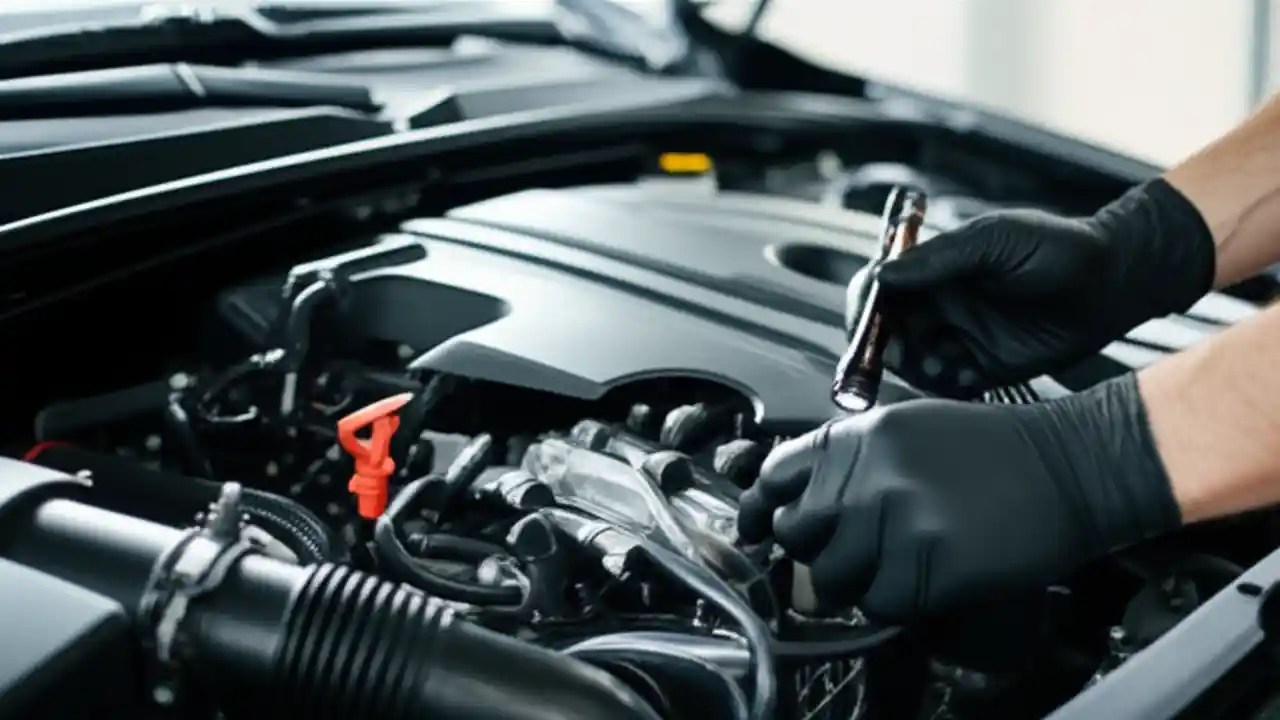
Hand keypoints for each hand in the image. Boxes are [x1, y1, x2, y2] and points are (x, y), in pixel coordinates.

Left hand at [737, 374, 1180, 619]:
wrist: (1072, 465)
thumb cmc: (989, 452)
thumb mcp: (905, 431)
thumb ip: (846, 462)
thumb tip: (787, 507)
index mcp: (856, 436)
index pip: (775, 478)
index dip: (761, 511)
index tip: (755, 533)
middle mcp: (868, 473)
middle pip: (797, 536)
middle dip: (820, 552)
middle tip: (860, 551)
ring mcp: (899, 518)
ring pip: (833, 579)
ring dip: (860, 584)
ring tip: (902, 564)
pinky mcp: (932, 562)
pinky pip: (882, 605)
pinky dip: (901, 604)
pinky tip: (931, 578)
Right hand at [859, 179, 1214, 396]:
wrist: (1114, 281)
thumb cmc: (1059, 247)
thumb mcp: (996, 240)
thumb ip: (940, 257)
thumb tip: (885, 274)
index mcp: (937, 269)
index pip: (884, 288)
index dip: (869, 304)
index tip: (868, 317)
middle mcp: (944, 304)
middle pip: (890, 330)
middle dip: (885, 343)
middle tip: (899, 350)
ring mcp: (963, 337)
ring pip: (915, 360)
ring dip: (915, 366)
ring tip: (936, 364)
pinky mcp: (986, 367)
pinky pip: (949, 384)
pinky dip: (945, 385)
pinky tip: (961, 375)